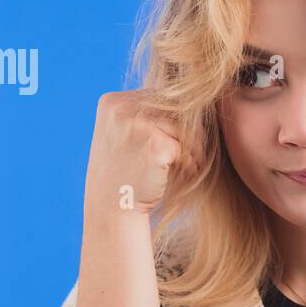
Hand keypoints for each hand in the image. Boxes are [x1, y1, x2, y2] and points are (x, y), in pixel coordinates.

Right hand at [83, 90, 195, 218]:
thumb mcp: (124, 135)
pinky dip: (191, 161)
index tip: (177, 142)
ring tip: (189, 164)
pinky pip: (187, 146)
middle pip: (174, 110)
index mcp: (112, 101)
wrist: (112, 210)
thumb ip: (145, 113)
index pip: (159, 99)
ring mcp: (137, 124)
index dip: (174, 121)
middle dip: (187, 133)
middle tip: (191, 155)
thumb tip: (192, 96)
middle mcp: (121, 107)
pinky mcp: (154, 143)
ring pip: (184, 127)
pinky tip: (185, 172)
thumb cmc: (125, 173)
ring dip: (193, 148)